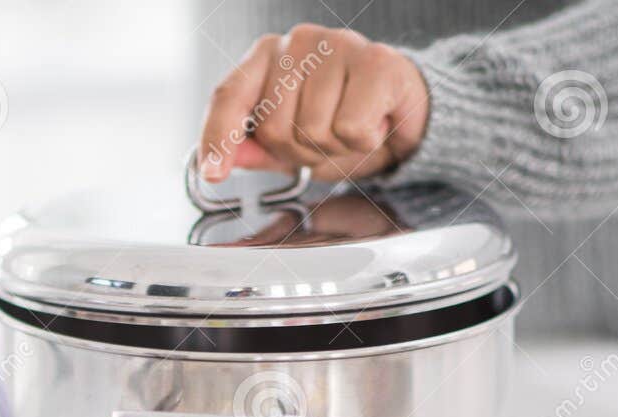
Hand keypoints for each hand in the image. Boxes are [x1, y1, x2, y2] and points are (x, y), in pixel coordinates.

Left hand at [198, 25, 429, 184]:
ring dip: (334, 148)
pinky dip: (363, 141)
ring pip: (313, 131)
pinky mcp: (376, 60)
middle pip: (274, 128)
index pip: (229, 95)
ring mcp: (336, 45)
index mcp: (266, 55)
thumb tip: (219, 162)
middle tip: (325, 139)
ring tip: (350, 129)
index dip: (217, 137)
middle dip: (298, 152)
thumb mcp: (292, 138)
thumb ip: (255, 148)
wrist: (405, 105)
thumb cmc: (344, 115)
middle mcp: (297, 42)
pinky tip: (373, 123)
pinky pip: (350, 128)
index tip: (212, 172)